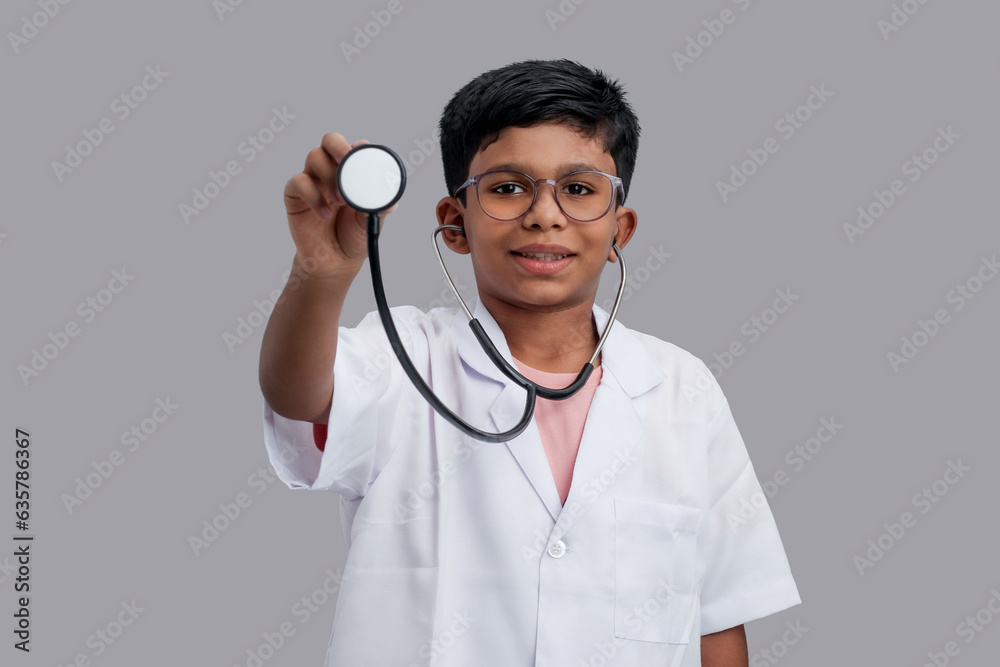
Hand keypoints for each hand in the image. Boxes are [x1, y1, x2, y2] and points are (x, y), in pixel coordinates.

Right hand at [283, 133, 397, 274]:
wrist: (335, 261)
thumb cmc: (354, 235)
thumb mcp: (372, 221)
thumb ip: (380, 207)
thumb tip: (392, 200)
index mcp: (353, 172)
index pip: (355, 148)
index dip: (359, 148)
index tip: (365, 160)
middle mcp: (332, 170)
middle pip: (330, 141)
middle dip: (339, 147)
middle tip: (346, 161)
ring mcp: (313, 180)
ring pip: (314, 156)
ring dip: (329, 175)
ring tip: (341, 201)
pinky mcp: (296, 194)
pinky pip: (299, 182)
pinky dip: (314, 197)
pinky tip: (326, 215)